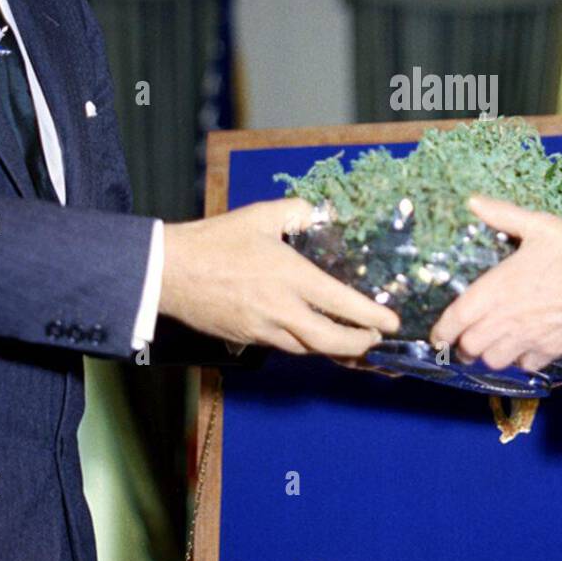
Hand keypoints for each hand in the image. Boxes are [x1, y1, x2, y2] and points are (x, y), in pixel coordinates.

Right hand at [159, 197, 399, 356]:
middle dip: (358, 346)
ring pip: (307, 349)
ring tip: (354, 345)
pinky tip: (314, 340)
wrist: (169, 272)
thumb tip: (322, 210)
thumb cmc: (215, 241)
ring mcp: (263, 329)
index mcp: (289, 276)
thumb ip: (298, 211)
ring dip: (333, 350)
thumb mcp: (261, 216)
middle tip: (376, 342)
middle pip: (329, 341)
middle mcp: (281, 309)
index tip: (392, 323)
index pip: (340, 303)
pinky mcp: (248, 339)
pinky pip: (285, 348)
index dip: (371, 317)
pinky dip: (306, 347)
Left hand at [429, 195, 561, 371]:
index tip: (436, 332)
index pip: (456, 319)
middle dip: (461, 344)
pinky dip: (519, 360)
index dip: (441, 330)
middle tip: (462, 336)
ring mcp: (528, 338)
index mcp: (498, 289)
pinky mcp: (550, 350)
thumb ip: (502, 215)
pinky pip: (524, 365)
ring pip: (493, 361)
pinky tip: (523, 345)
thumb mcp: (539, 225)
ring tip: (490, 342)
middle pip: (469, 347)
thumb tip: (472, 201)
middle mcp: (507, 319)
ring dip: (487, 354)